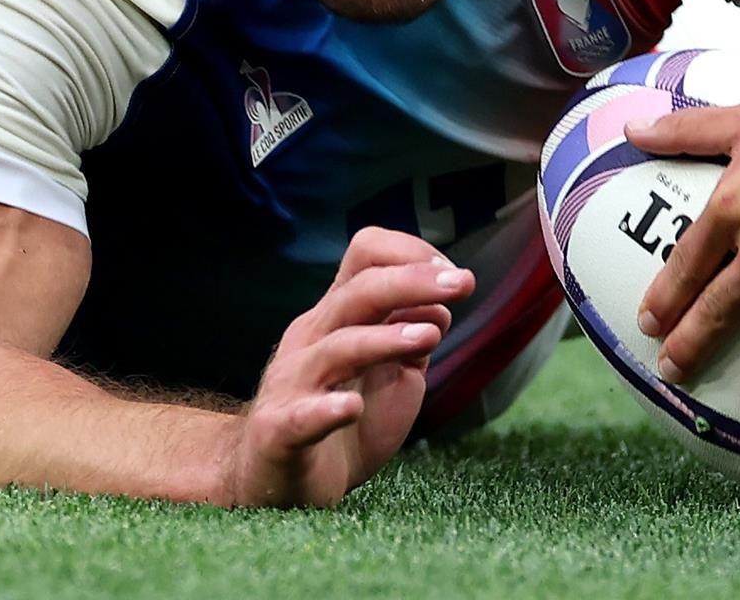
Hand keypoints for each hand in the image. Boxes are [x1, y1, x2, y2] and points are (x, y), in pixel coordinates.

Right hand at [224, 226, 475, 506]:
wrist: (277, 482)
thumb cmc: (338, 423)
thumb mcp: (388, 374)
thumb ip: (410, 338)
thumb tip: (442, 304)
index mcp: (337, 317)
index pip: (365, 257)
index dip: (411, 256)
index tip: (454, 276)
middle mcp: (312, 340)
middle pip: (358, 292)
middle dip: (412, 282)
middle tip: (462, 284)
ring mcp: (292, 384)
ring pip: (336, 347)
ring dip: (384, 339)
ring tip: (430, 337)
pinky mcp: (279, 433)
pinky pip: (299, 417)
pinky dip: (325, 410)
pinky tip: (351, 409)